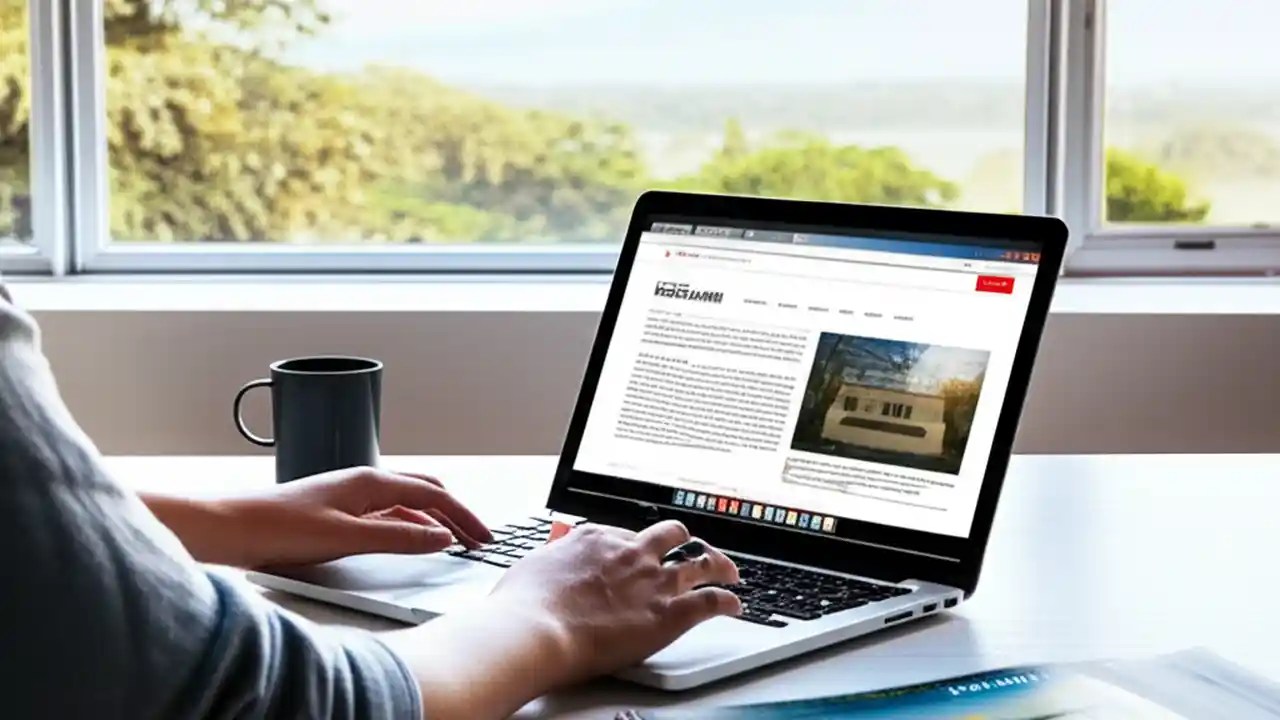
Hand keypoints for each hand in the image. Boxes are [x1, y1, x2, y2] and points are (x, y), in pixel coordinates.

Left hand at [142, 466, 491, 567]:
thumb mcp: (347, 537)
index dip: (463, 517)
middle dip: (455, 513)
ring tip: (452, 540)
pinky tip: (410, 539)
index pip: (433, 495)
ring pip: (406, 502)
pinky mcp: (336, 510)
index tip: (483, 537)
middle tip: (476, 538)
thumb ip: (398, 539)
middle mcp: (364, 482)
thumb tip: (442, 537)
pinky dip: (409, 525)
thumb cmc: (278, 528)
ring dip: (434, 520)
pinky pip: (386, 513)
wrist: (228, 527)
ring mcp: (350, 495)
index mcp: (371, 482)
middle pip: (425, 492)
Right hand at [493, 520, 742, 683]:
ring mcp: (652, 581)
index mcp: (598, 539)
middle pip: (673, 536)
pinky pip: (710, 601)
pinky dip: (727, 602)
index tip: (644, 553)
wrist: (534, 629)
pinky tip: (734, 605)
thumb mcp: (533, 565)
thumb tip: (555, 551)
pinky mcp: (668, 612)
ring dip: (719, 566)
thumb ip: (554, 555)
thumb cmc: (524, 604)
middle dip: (687, 543)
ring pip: (700, 561)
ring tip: (730, 573)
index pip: (630, 534)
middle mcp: (631, 553)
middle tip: (695, 552)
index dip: (640, 546)